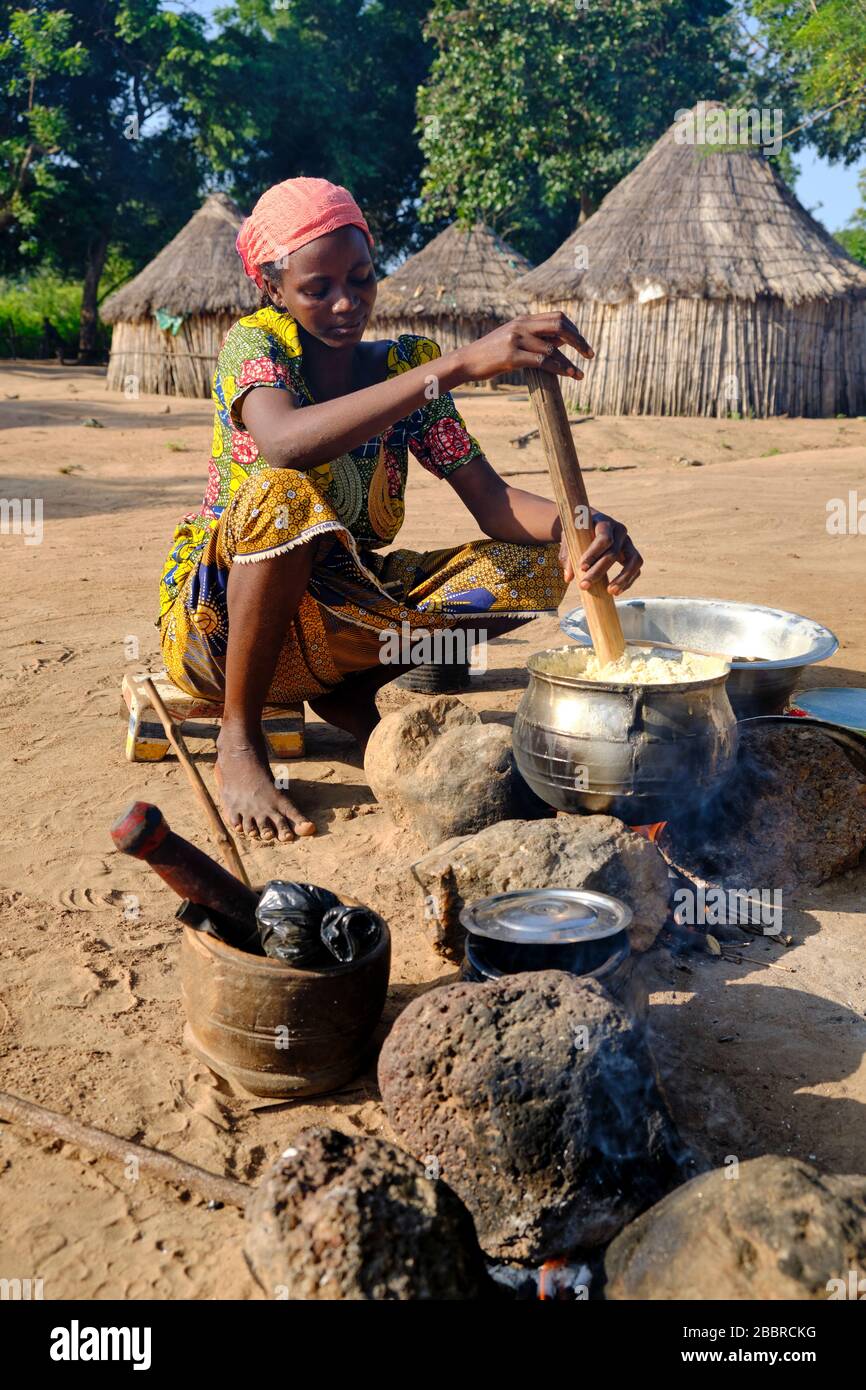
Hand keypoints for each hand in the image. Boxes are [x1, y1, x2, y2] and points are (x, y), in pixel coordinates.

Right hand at [457, 311, 592, 383]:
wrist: (466, 361)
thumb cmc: (491, 354)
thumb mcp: (514, 340)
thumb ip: (536, 338)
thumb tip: (562, 341)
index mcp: (524, 320)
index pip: (557, 317)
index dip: (574, 330)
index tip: (582, 345)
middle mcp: (521, 326)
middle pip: (560, 326)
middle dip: (579, 341)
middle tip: (590, 355)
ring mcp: (516, 340)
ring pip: (552, 348)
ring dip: (570, 362)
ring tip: (580, 374)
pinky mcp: (511, 357)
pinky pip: (542, 361)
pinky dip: (558, 369)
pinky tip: (567, 376)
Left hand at [558, 511, 641, 594]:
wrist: (588, 524)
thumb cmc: (578, 532)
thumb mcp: (569, 539)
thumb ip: (568, 555)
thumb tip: (569, 577)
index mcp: (604, 523)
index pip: (603, 538)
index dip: (594, 553)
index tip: (582, 568)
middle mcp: (619, 531)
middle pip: (614, 552)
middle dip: (599, 571)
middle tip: (584, 586)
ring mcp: (628, 542)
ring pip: (634, 560)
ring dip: (623, 578)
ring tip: (611, 592)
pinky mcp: (632, 554)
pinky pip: (636, 569)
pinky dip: (628, 581)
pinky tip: (616, 591)